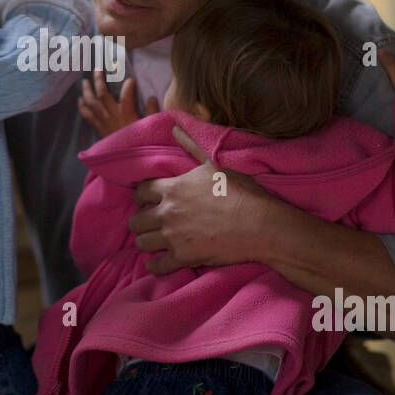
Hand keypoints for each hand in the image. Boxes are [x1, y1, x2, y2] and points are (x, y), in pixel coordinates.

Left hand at [78, 71, 158, 136]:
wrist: (128, 162)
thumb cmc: (141, 143)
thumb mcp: (150, 126)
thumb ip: (152, 111)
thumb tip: (152, 97)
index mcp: (126, 114)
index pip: (126, 95)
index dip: (128, 85)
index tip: (131, 79)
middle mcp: (112, 116)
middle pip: (102, 94)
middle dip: (99, 80)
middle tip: (97, 69)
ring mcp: (103, 122)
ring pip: (91, 103)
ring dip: (87, 91)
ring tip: (84, 81)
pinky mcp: (98, 129)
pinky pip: (87, 116)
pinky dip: (82, 107)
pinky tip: (80, 100)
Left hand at [130, 124, 278, 272]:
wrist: (258, 224)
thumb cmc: (240, 192)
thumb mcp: (215, 163)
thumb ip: (192, 146)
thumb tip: (175, 127)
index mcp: (173, 188)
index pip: (141, 190)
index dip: (141, 196)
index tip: (145, 200)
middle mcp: (167, 212)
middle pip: (136, 220)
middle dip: (140, 221)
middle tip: (149, 222)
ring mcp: (173, 236)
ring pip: (142, 243)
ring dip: (146, 242)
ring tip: (154, 241)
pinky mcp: (183, 257)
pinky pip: (158, 266)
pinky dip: (156, 266)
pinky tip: (159, 264)